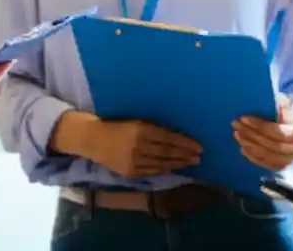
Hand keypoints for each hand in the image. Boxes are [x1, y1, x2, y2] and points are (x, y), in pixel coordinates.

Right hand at [85, 119, 202, 177]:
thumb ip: (153, 129)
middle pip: (168, 152)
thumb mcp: (135, 122)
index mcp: (140, 129)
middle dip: (185, 155)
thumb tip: (176, 137)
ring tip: (191, 163)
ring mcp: (134, 161)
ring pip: (161, 163)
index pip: (168, 138)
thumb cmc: (116, 126)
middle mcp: (139, 146)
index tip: (199, 146)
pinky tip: (174, 169)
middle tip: (200, 156)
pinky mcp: (130, 172)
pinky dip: (164, 170)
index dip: (185, 143)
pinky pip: (151, 172)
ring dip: (178, 164)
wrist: (92, 139)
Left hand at [233, 94, 292, 170]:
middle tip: (236, 125)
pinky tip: (243, 148)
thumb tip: (277, 99)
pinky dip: (254, 157)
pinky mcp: (283, 166)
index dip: (260, 126)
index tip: (244, 118)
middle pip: (271, 144)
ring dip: (250, 145)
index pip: (279, 131)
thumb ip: (286, 106)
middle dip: (251, 135)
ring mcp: (291, 160)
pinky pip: (267, 164)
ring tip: (237, 134)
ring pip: (268, 155)